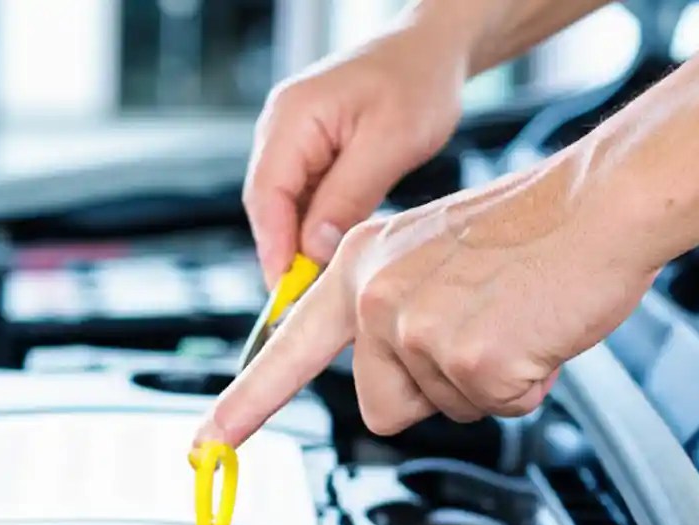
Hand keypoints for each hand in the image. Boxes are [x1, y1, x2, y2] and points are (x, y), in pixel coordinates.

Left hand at [197, 161, 658, 448]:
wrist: (597, 204)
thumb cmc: (526, 232)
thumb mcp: (426, 256)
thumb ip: (387, 310)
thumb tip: (383, 377)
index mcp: (357, 267)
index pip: (288, 350)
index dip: (244, 405)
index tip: (207, 444)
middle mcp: (374, 296)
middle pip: (385, 407)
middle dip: (435, 391)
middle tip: (480, 330)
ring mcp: (416, 327)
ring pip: (444, 409)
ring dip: (485, 381)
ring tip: (510, 318)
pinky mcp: (468, 356)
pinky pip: (497, 406)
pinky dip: (527, 382)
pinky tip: (535, 330)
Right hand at [245, 15, 468, 285]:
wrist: (432, 48)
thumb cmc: (418, 82)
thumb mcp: (390, 143)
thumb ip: (348, 196)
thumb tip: (314, 249)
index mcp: (292, 117)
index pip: (266, 195)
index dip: (274, 249)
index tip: (287, 295)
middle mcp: (281, 127)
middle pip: (268, 204)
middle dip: (285, 253)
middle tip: (306, 302)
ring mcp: (292, 137)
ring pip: (285, 205)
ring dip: (302, 242)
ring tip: (324, 283)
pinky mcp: (310, 148)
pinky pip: (304, 195)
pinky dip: (317, 225)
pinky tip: (336, 249)